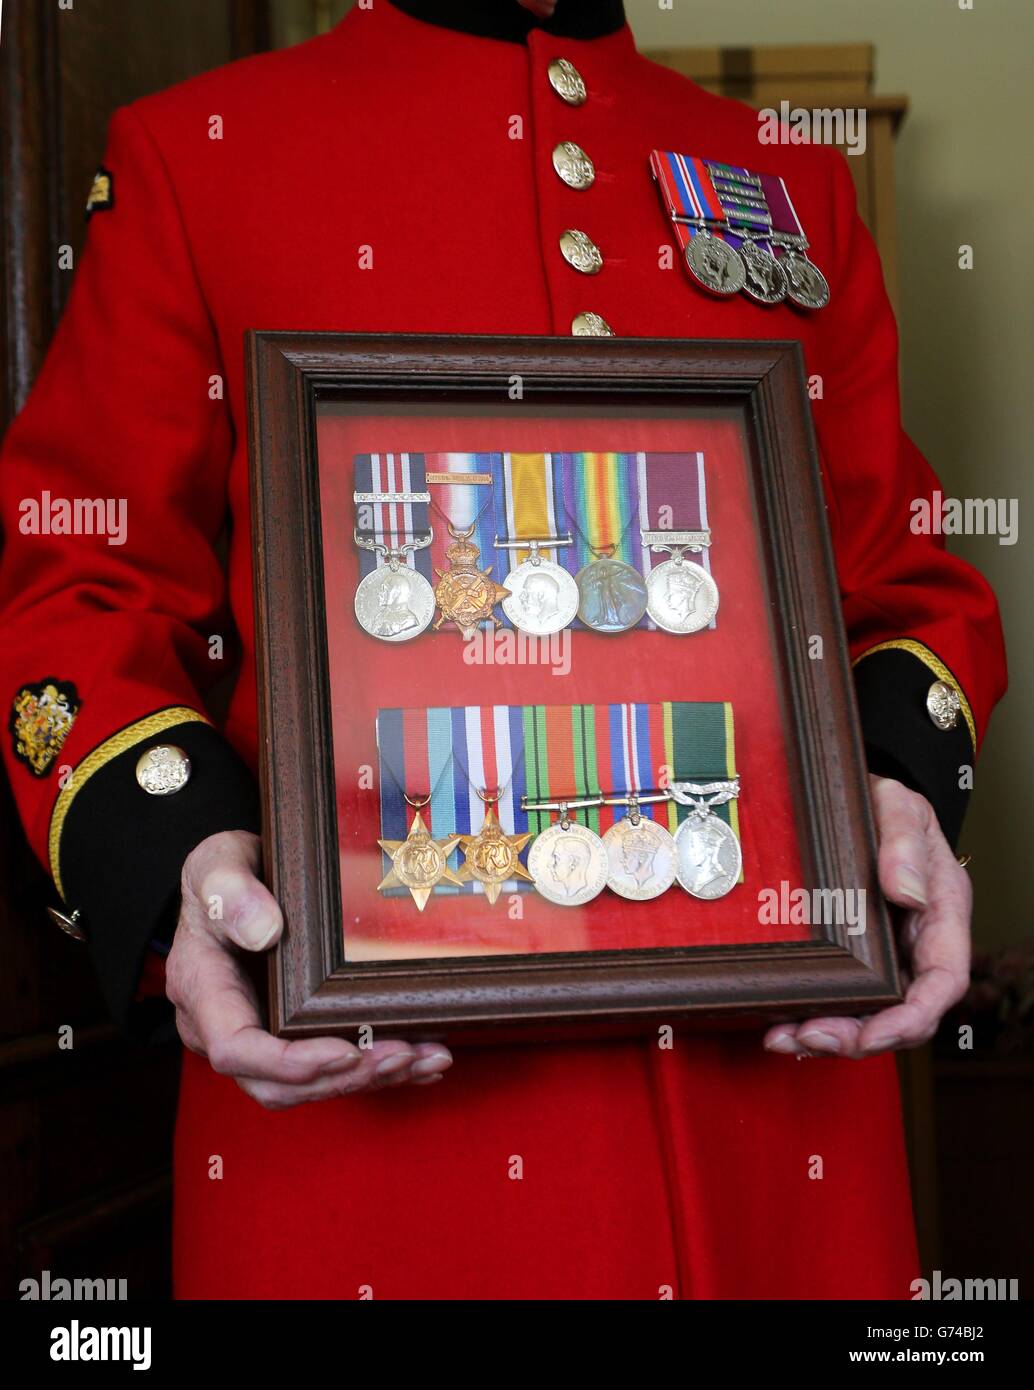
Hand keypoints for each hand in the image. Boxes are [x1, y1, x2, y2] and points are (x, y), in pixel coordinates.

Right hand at [166, 830, 452, 1106]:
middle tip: (402, 1055)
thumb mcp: (216, 866)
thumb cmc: (222, 877)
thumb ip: (230, 891)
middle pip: (277, 1084)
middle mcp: (225, 1028)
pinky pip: (328, 1072)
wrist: (233, 885)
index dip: (289, 1062)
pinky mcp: (290, 1038)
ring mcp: (257, 1038)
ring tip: (424, 1059)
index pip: (235, 1049)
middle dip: (344, 1079)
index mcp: (201, 990)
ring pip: (308, 1085)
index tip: (345, 1051)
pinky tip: (420, 1064)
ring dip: (369, 1079)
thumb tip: (264, 931)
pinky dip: (376, 1072)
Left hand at [763, 776, 971, 1059]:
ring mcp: (885, 954)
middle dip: (858, 1036)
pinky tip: (779, 1026)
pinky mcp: (851, 956)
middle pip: (902, 1013)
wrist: (849, 795)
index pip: (943, 981)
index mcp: (942, 912)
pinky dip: (811, 1017)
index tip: (872, 1035)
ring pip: (869, 1015)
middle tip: (807, 1037)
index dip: (911, 1018)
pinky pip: (840, 998)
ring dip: (828, 1036)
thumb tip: (909, 893)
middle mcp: (916, 943)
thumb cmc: (881, 801)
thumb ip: (905, 842)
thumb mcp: (898, 805)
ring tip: (782, 1038)